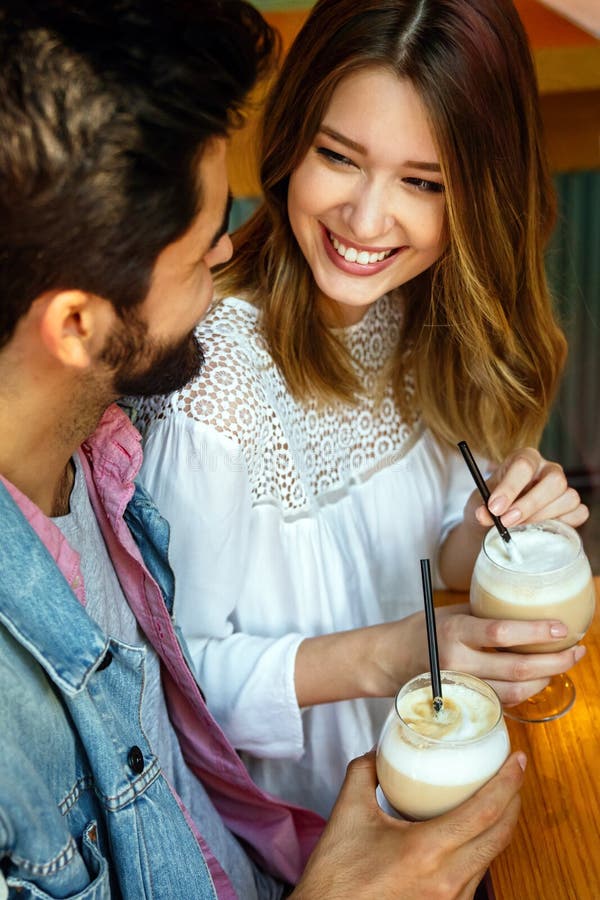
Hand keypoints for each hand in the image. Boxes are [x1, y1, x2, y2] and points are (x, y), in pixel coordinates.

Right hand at [291, 750, 524, 899]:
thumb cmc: (336, 878)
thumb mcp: (347, 814)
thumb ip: (364, 773)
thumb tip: (378, 751)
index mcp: (426, 851)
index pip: (485, 812)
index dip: (507, 782)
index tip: (517, 760)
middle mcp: (447, 880)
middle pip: (501, 835)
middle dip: (514, 799)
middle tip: (514, 772)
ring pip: (491, 857)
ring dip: (501, 825)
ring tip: (498, 797)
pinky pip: (476, 875)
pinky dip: (482, 848)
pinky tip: (473, 832)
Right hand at [434, 604, 586, 705]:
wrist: (392, 660)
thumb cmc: (424, 629)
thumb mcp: (453, 612)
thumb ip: (487, 614)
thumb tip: (530, 610)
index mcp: (455, 631)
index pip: (501, 633)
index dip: (535, 632)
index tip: (561, 627)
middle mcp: (457, 662)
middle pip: (516, 669)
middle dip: (554, 662)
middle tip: (576, 651)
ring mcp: (460, 688)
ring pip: (515, 693)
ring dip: (545, 680)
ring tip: (562, 664)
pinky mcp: (463, 705)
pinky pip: (503, 703)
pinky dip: (525, 691)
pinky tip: (537, 678)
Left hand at [468, 447, 587, 530]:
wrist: (499, 518)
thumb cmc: (491, 504)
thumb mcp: (479, 503)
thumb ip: (481, 508)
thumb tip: (484, 515)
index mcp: (525, 458)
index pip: (524, 464)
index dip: (510, 487)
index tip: (494, 508)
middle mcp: (548, 469)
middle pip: (554, 480)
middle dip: (530, 505)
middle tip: (507, 522)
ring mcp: (563, 488)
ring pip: (568, 498)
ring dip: (542, 517)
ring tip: (519, 528)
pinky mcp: (573, 507)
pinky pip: (578, 514)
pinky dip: (561, 524)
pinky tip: (539, 530)